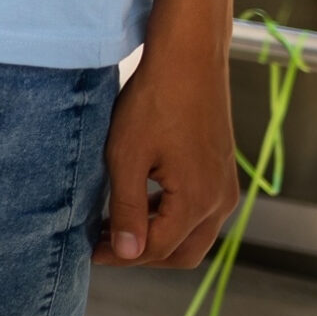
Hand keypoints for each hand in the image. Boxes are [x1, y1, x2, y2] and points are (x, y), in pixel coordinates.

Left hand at [95, 39, 237, 268]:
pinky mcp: (222, 172)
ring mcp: (225, 187)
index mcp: (199, 202)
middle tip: (104, 245)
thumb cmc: (155, 101)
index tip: (91, 251)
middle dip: (143, 255)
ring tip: (114, 224)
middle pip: (183, 253)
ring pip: (193, 234)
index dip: (122, 255)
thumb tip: (126, 252)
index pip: (158, 249)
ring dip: (157, 236)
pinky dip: (170, 216)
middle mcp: (221, 201)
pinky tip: (140, 200)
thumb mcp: (127, 156)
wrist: (189, 59)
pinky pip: (200, 211)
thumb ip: (126, 208)